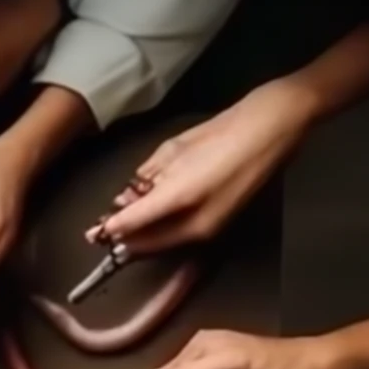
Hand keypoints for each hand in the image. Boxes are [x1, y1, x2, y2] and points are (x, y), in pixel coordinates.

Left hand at [90, 81, 316, 253]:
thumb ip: (148, 177)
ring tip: (120, 225)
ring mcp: (209, 229)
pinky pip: (179, 235)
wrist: (276, 125)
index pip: (134, 228)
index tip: (91, 234)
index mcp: (181, 206)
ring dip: (140, 237)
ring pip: (162, 243)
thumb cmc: (226, 131)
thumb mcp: (177, 150)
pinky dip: (161, 231)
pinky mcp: (218, 224)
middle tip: (98, 233)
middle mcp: (195, 227)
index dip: (111, 232)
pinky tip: (151, 217)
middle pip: (147, 244)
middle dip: (122, 239)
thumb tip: (125, 199)